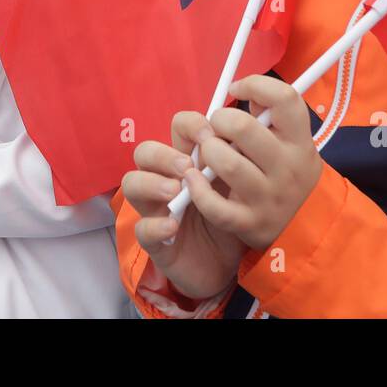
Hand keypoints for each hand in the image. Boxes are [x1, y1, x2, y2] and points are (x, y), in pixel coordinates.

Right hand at [122, 112, 246, 301]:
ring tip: (175, 192)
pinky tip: (172, 227)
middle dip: (163, 154)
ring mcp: (156, 208)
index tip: (211, 134)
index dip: (189, 125)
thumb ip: (239, 157)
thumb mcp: (239, 184)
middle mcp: (166, 179)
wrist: (228, 262)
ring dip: (151, 183)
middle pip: (145, 151)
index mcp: (188, 159)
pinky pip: (142, 229)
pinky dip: (155, 225)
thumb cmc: (231, 214)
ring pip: (132, 183)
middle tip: (186, 166)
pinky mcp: (155, 240)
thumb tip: (254, 125)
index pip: (176, 129)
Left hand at [187, 75, 323, 253]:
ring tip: (208, 153)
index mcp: (299, 141)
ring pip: (225, 162)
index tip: (237, 90)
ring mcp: (269, 198)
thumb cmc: (284, 171)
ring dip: (207, 151)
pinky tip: (194, 179)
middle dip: (219, 120)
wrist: (304, 227)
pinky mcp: (248, 224)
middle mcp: (288, 168)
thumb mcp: (289, 141)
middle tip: (217, 128)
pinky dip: (196, 188)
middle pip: (242, 127)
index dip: (255, 84)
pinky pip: (212, 204)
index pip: (284, 98)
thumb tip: (241, 89)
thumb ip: (267, 114)